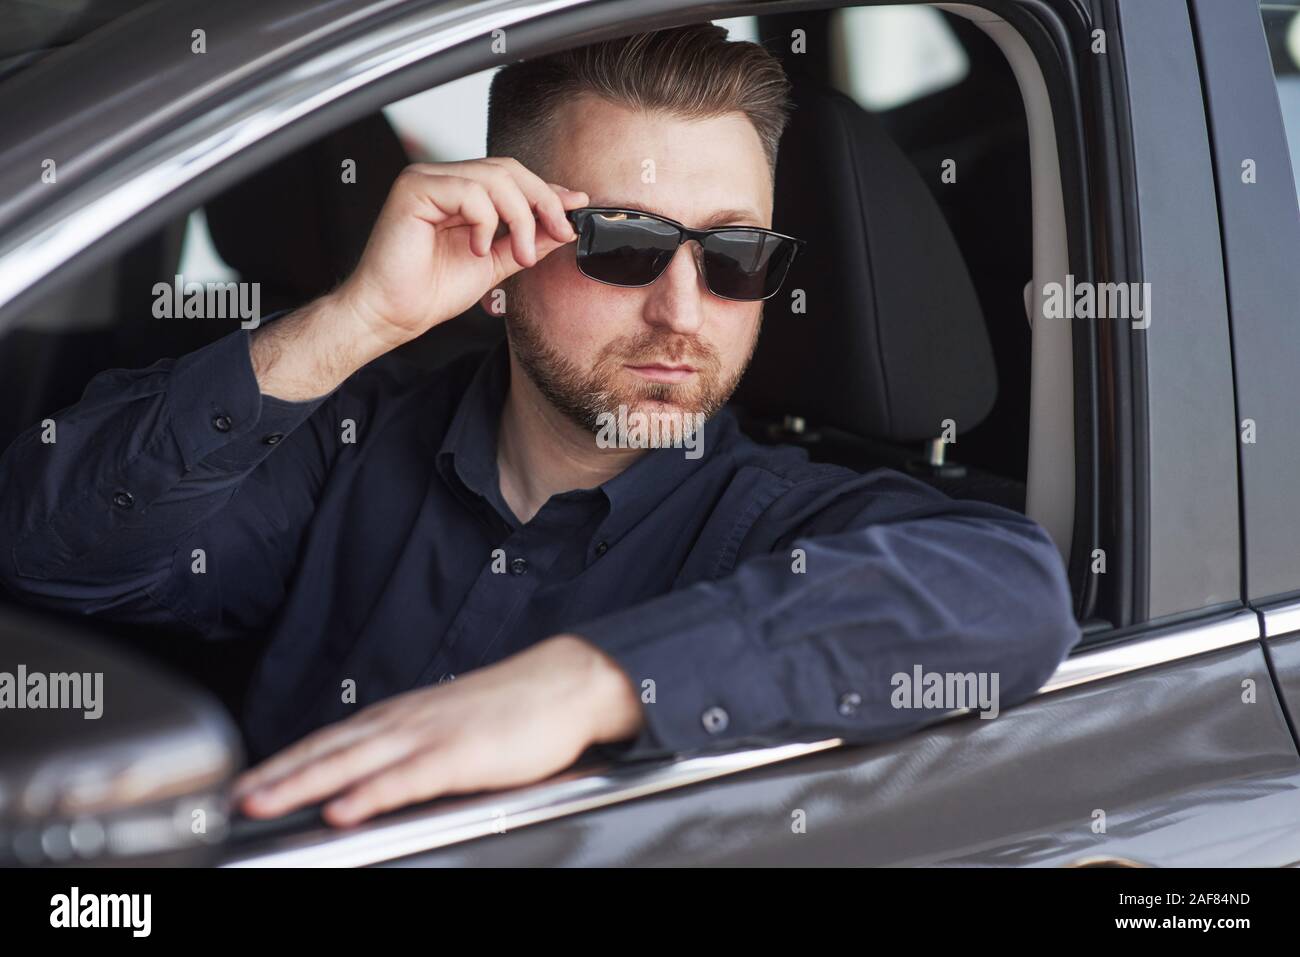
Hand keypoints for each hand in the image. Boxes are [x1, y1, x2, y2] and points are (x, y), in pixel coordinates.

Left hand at [230, 635, 642, 826]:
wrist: (568, 683)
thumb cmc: (515, 709)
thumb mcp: (450, 727)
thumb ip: (410, 752)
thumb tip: (372, 782)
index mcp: (401, 717)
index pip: (327, 741)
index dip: (282, 763)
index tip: (242, 783)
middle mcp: (405, 721)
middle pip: (326, 750)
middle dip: (275, 775)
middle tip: (230, 798)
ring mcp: (431, 734)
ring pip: (353, 761)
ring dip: (303, 782)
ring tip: (262, 802)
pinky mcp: (461, 753)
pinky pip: (407, 777)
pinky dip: (371, 792)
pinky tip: (344, 809)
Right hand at [336, 157, 589, 350]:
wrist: (393, 315)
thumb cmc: (430, 291)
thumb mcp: (495, 264)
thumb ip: (525, 241)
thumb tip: (562, 225)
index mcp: (461, 192)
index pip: (513, 176)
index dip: (548, 191)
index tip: (575, 209)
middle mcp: (443, 178)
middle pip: (509, 170)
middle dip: (543, 202)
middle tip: (560, 233)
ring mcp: (426, 179)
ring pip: (495, 178)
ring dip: (520, 218)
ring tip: (518, 255)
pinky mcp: (414, 188)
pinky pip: (469, 192)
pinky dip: (484, 221)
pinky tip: (476, 249)